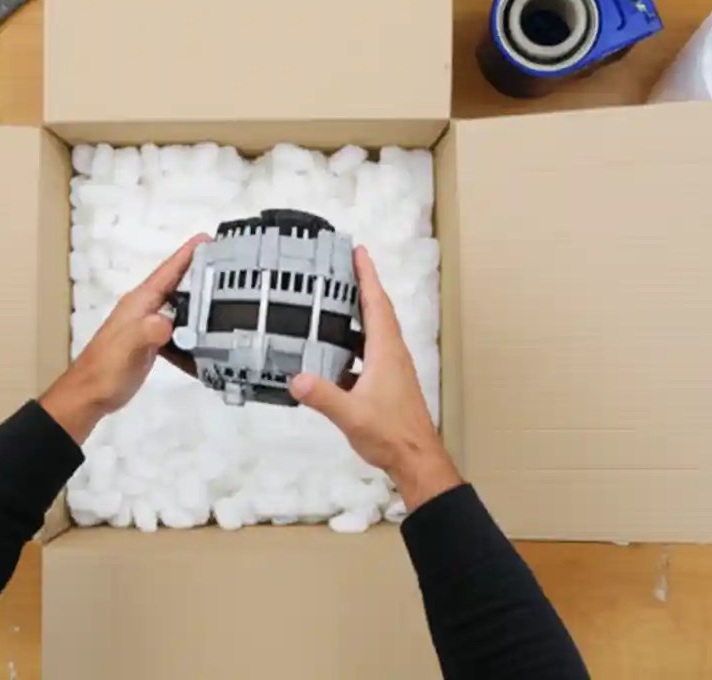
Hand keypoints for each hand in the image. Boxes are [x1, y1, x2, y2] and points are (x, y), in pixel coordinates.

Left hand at [40, 234, 210, 443]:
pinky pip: (177, 326)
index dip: (186, 254)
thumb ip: (146, 331)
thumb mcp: (127, 348)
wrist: (89, 395)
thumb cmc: (106, 369)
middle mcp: (144, 308)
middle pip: (175, 283)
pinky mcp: (150, 342)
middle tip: (228, 264)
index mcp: (139, 303)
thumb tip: (169, 322)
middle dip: (198, 270)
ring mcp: (146, 325)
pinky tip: (207, 331)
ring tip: (225, 293)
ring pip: (178, 304)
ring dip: (198, 297)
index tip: (208, 239)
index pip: (167, 272)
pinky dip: (192, 325)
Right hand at [288, 246, 461, 510]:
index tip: (359, 252)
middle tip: (343, 267)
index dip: (367, 277)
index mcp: (386, 352)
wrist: (416, 458)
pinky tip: (335, 352)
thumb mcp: (351, 415)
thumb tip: (296, 379)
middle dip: (362, 286)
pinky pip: (369, 352)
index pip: (376, 304)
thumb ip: (324, 397)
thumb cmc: (391, 435)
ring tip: (334, 303)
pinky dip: (354, 343)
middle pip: (377, 311)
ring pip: (374, 331)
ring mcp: (392, 369)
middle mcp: (392, 354)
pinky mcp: (388, 383)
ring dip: (358, 314)